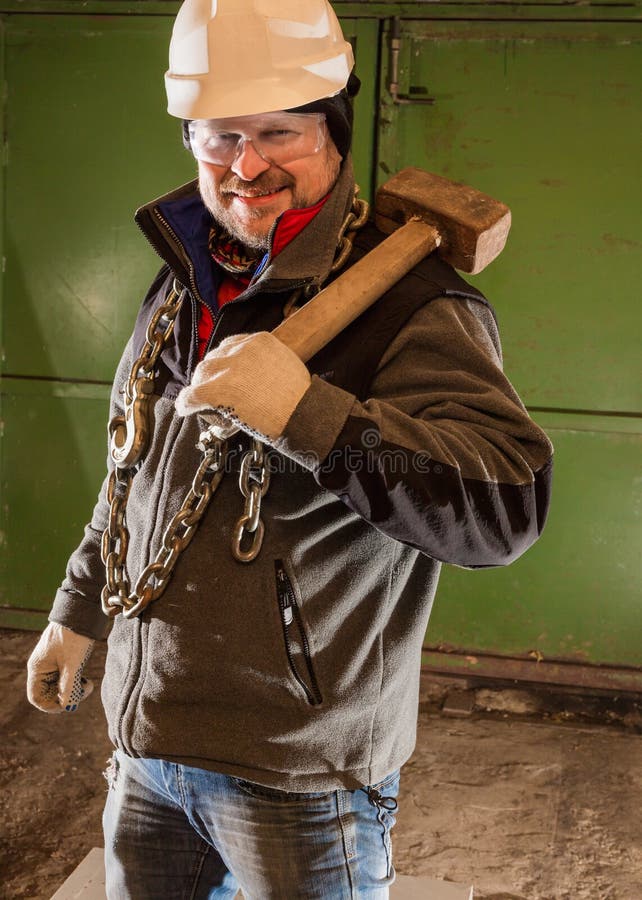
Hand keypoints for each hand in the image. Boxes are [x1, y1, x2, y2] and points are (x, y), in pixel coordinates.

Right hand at [27, 623, 94, 712]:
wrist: (83, 611)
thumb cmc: (74, 635)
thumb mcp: (72, 663)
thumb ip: (68, 685)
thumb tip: (67, 706)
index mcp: (38, 668)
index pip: (36, 697)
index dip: (50, 705)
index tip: (68, 705)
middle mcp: (42, 667)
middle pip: (49, 693)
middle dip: (65, 697)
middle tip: (83, 691)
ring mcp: (53, 664)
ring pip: (59, 687)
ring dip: (73, 690)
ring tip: (87, 684)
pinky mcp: (64, 660)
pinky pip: (66, 679)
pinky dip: (76, 682)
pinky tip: (86, 680)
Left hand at [175, 332, 310, 441]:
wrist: (303, 415)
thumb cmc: (300, 399)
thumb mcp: (286, 365)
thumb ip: (266, 363)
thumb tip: (253, 377)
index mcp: (259, 340)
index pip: (230, 346)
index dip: (225, 363)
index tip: (225, 374)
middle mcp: (242, 350)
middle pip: (214, 358)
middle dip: (212, 375)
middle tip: (215, 391)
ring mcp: (228, 369)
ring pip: (202, 374)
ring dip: (201, 387)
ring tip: (205, 403)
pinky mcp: (217, 389)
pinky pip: (191, 395)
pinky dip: (187, 403)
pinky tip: (187, 409)